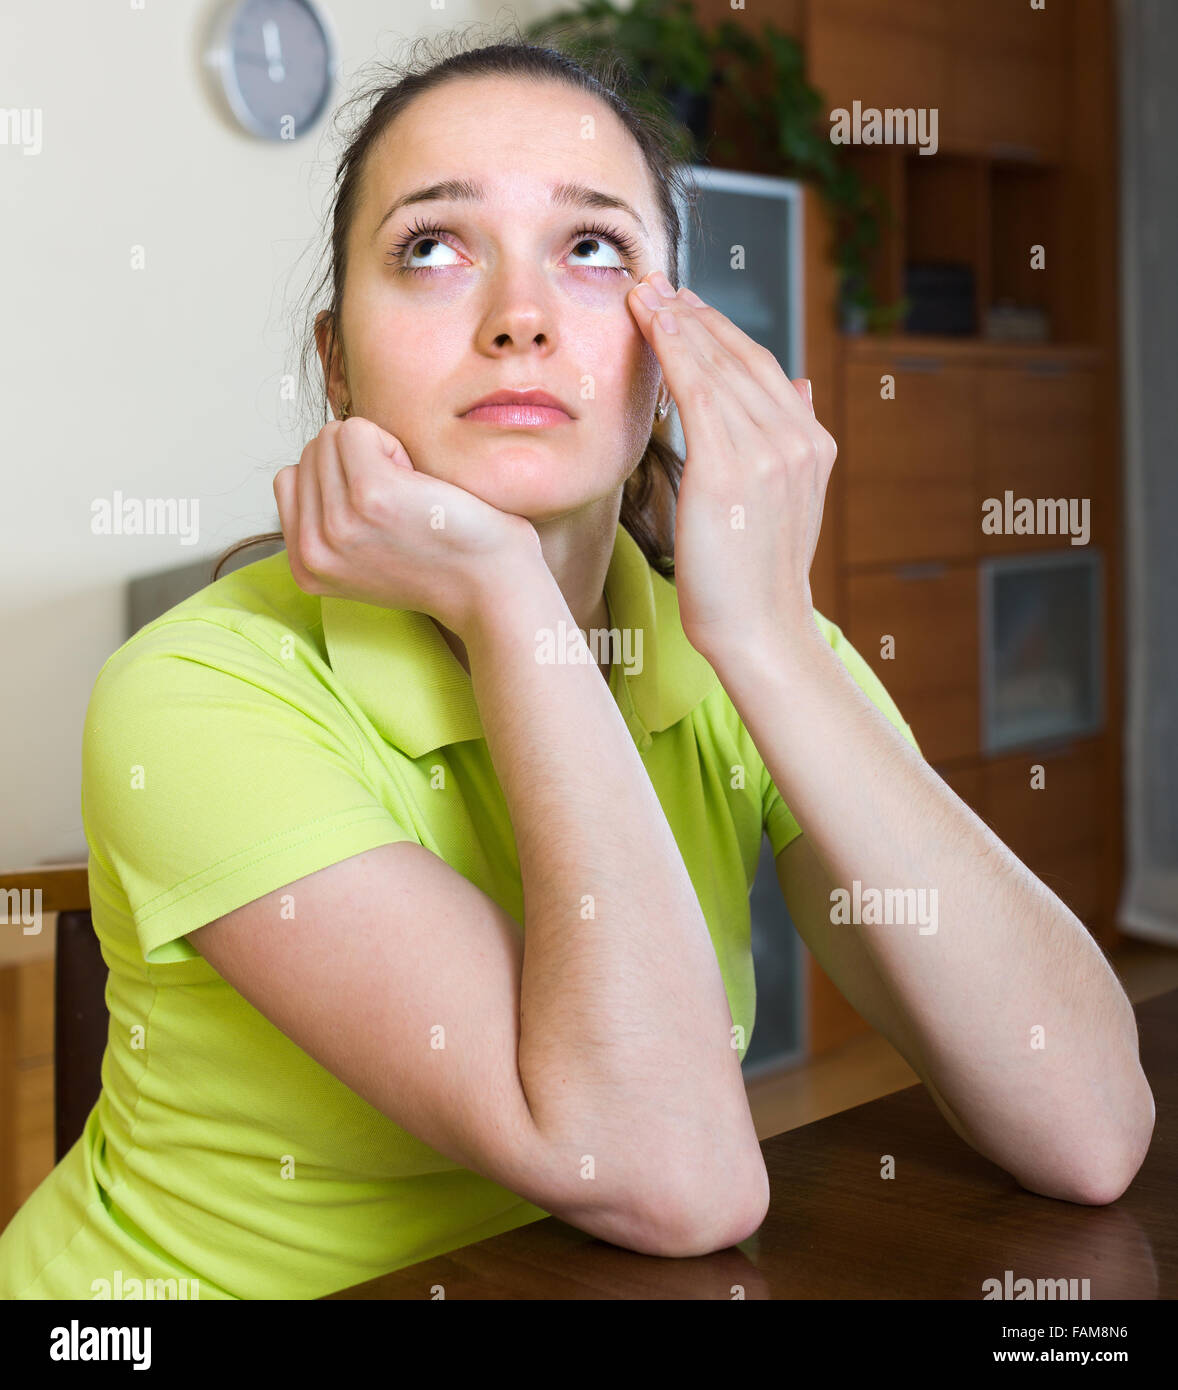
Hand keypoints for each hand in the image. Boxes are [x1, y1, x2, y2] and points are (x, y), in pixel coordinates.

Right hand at [273, 416, 541, 636]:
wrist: (492, 588)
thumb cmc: (444, 562)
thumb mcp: (364, 556)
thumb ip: (330, 520)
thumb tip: (317, 456)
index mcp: (306, 566)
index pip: (290, 479)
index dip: (340, 478)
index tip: (380, 513)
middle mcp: (312, 550)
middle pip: (310, 452)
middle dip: (357, 462)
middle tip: (402, 505)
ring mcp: (337, 523)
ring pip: (331, 437)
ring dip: (376, 451)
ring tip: (409, 495)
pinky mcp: (369, 495)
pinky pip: (356, 430)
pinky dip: (392, 442)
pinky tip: (419, 483)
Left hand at [626, 272, 836, 661]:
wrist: (761, 630)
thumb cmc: (757, 576)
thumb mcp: (788, 502)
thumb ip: (791, 441)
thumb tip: (801, 386)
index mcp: (813, 443)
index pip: (761, 368)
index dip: (719, 330)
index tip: (683, 303)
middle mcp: (798, 439)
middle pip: (740, 357)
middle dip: (694, 314)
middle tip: (655, 281)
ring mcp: (770, 452)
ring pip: (717, 366)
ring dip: (677, 321)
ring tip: (643, 292)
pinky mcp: (731, 469)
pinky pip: (700, 391)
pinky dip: (675, 350)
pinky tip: (653, 323)